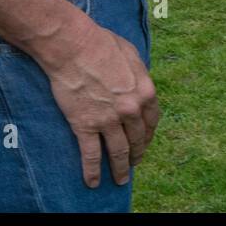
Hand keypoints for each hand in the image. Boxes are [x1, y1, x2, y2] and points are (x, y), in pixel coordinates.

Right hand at [37, 11, 158, 186]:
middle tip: (134, 162)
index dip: (149, 134)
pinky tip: (92, 182)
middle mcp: (131, 109)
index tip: (144, 141)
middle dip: (137, 153)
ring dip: (120, 169)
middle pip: (138, 139)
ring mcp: (109, 120)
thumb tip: (138, 85)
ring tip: (120, 180)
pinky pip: (91, 155)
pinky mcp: (86, 126)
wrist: (73, 47)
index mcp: (145, 91)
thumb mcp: (131, 54)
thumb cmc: (101, 43)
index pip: (152, 121)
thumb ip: (139, 74)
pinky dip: (92, 172)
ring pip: (118, 152)